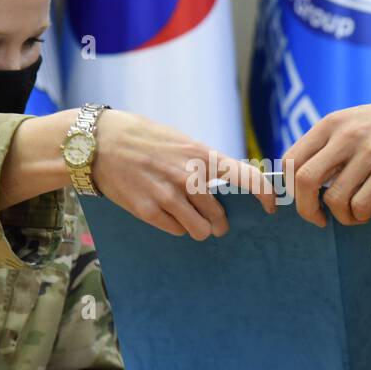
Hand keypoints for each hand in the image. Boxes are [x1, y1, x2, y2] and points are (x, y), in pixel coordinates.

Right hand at [93, 110, 275, 239]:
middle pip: (219, 215)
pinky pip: (176, 230)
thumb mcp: (180, 142)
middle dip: (219, 222)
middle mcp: (188, 176)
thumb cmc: (143, 139)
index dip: (264, 194)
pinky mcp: (148, 210)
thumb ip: (203, 162)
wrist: (99, 142)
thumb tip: (227, 183)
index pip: (245, 177)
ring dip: (198, 228)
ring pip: (199, 230)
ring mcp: (168, 195)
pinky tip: (165, 214)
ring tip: (190, 220)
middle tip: (215, 222)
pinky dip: (175, 227)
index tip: (271, 207)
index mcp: (200, 155)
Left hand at [282, 94, 370, 226]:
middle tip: (318, 219)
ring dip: (342, 216)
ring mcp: (369, 152)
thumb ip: (326, 147)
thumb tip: (297, 184)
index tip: (295, 203)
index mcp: (331, 124)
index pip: (291, 160)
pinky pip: (362, 205)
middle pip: (305, 181)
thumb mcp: (351, 124)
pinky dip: (363, 214)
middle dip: (306, 209)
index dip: (286, 188)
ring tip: (355, 212)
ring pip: (335, 199)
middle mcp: (346, 135)